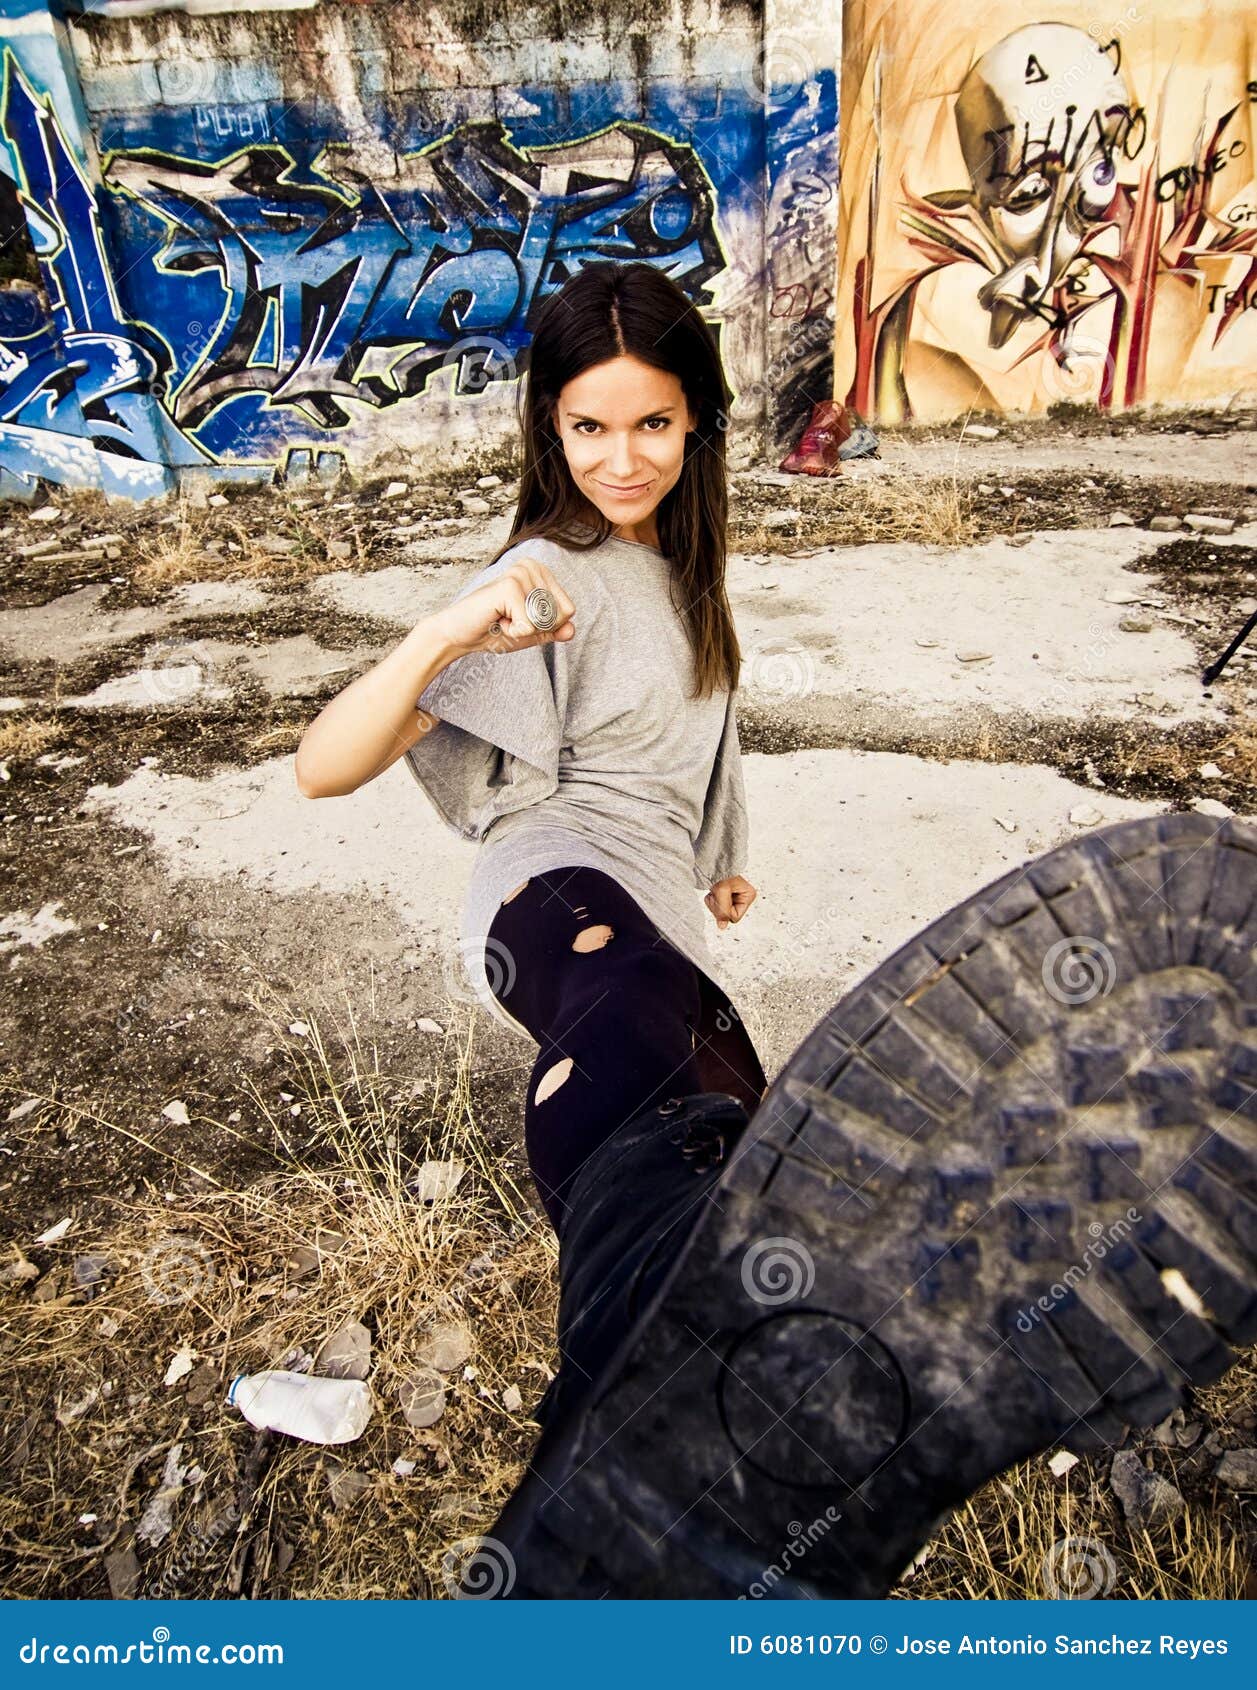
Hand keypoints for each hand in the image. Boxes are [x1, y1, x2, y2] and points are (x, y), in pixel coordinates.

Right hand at [432, 557, 575, 657]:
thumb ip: (553, 630)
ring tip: (502, 618)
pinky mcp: (509, 585)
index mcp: (540, 572)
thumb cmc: (493, 630)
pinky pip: (529, 624)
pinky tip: (497, 619)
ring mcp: (520, 573)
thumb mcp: (530, 633)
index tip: (521, 620)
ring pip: (545, 620)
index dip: (547, 626)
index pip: (568, 610)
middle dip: (536, 628)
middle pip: (561, 614)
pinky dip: (514, 631)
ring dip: (523, 629)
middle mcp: (532, 567)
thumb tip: (572, 630)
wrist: (460, 635)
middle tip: (509, 620)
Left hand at [705, 875, 755, 930]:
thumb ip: (723, 911)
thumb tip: (722, 927)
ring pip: (722, 913)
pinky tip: (713, 891)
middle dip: (719, 907)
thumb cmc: (719, 872)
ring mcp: (735, 898)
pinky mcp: (726, 897)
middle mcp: (744, 897)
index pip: (735, 916)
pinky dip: (712, 901)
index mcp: (749, 896)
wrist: (711, 863)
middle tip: (716, 893)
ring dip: (714, 903)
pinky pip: (717, 907)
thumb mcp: (721, 892)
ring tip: (715, 891)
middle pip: (728, 916)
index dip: (725, 910)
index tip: (722, 897)